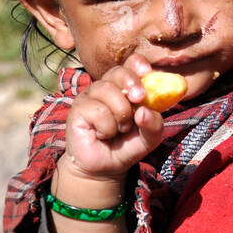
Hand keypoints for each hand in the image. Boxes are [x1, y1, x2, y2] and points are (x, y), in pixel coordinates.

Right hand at [61, 53, 166, 180]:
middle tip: (139, 98)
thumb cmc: (127, 146)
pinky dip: (108, 127)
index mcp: (125, 88)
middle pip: (118, 71)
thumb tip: (144, 111)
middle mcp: (107, 87)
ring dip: (121, 113)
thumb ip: (155, 125)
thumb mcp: (149, 138)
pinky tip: (104, 134)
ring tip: (121, 128)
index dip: (138, 64)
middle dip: (131, 83)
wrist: (105, 168)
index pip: (130, 64)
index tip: (146, 72)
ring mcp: (90, 97)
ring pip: (108, 90)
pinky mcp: (78, 109)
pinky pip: (98, 110)